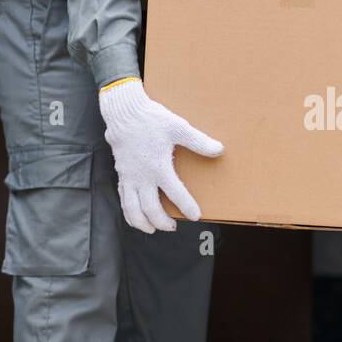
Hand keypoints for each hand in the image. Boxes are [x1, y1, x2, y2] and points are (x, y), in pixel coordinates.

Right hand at [98, 77, 223, 232]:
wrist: (124, 112)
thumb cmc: (152, 119)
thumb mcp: (178, 127)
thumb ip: (199, 141)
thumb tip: (219, 149)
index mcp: (158, 167)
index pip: (175, 193)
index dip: (187, 206)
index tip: (195, 216)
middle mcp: (142, 176)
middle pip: (151, 209)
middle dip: (163, 221)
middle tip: (174, 227)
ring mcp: (129, 177)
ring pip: (132, 209)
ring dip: (143, 222)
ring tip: (153, 229)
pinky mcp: (121, 174)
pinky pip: (122, 199)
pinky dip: (129, 213)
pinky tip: (135, 217)